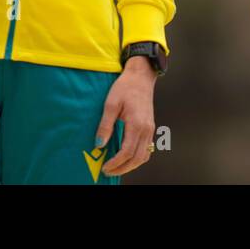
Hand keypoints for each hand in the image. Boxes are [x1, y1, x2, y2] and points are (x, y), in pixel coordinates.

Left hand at [95, 56, 158, 177]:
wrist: (140, 77)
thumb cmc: (124, 87)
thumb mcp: (111, 103)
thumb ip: (105, 125)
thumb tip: (99, 144)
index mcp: (136, 124)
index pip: (127, 151)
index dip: (116, 163)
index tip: (105, 167)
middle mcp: (146, 129)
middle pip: (137, 158)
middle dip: (123, 168)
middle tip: (108, 171)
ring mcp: (150, 129)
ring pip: (144, 155)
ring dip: (131, 165)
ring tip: (116, 168)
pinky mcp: (150, 127)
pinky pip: (147, 149)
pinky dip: (137, 158)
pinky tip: (127, 158)